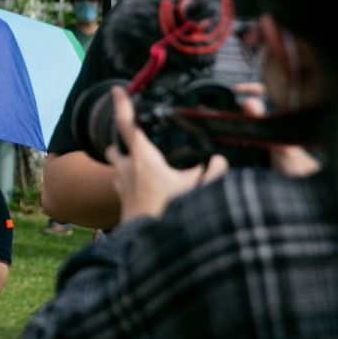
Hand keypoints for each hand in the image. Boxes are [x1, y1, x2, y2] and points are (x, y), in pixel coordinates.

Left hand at [105, 87, 226, 222]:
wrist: (148, 248)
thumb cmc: (170, 215)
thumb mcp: (199, 190)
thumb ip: (214, 172)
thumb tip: (221, 160)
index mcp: (142, 159)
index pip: (128, 125)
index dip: (122, 105)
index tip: (117, 90)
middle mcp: (126, 170)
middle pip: (116, 146)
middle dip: (123, 140)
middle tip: (137, 135)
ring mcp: (121, 187)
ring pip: (118, 166)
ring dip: (126, 162)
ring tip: (146, 163)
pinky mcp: (122, 202)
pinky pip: (122, 185)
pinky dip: (131, 181)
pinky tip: (147, 187)